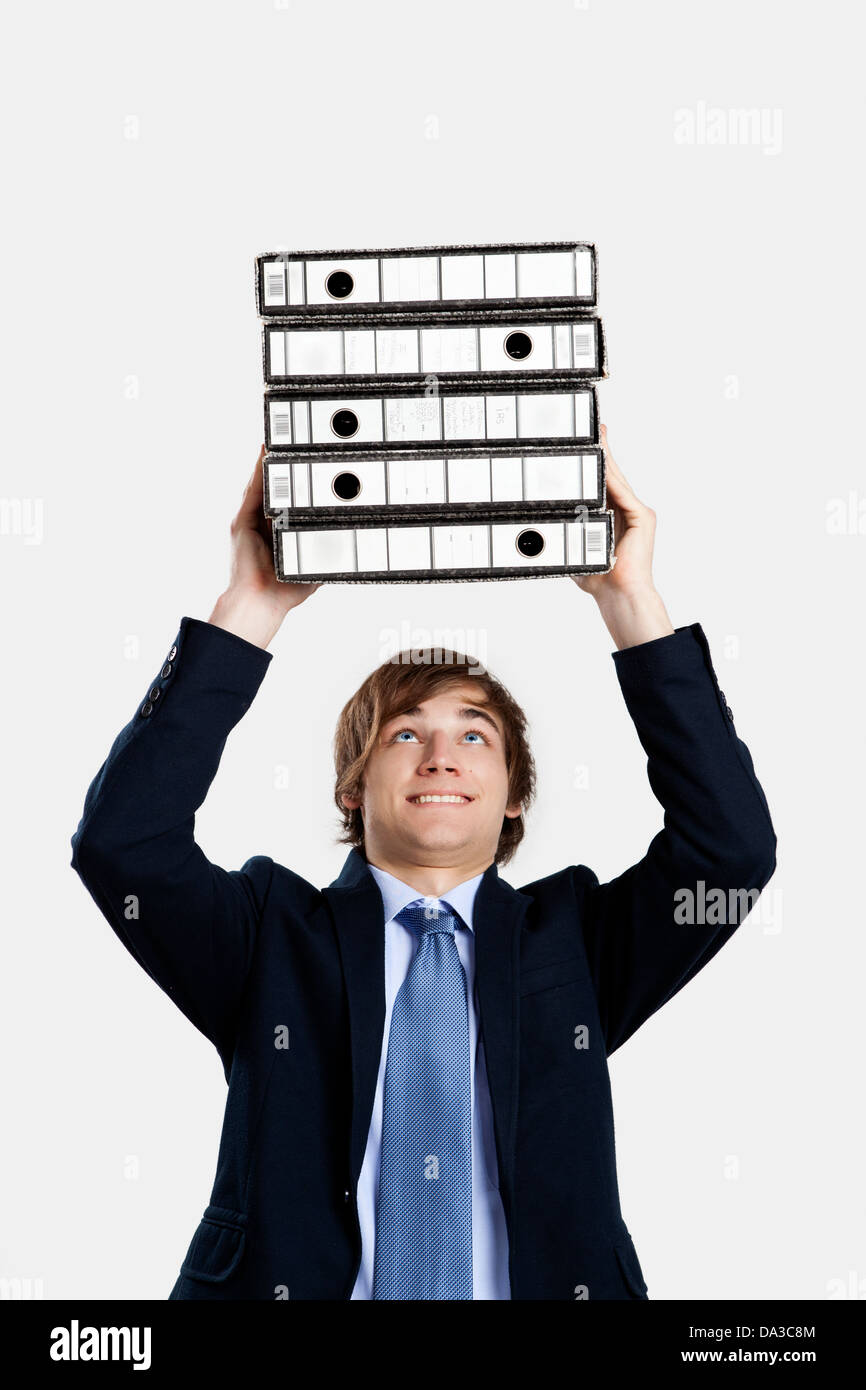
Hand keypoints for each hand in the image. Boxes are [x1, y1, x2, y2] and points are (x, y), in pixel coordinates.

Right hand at [208, 445, 320, 647]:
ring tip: (277, 436)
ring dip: (268, 460)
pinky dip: (258, 470)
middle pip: (273, 486)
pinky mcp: (242, 522)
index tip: (303, 459)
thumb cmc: (287, 590)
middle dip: (279, 463)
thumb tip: (352, 538)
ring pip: (262, 483)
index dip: (294, 479)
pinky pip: (253, 490)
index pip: (287, 499)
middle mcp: (262, 523)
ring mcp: (250, 521)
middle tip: (290, 438)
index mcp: (278, 531)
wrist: (262, 602)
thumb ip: (330, 549)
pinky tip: (265, 452)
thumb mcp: (315, 564)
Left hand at [573, 425, 657, 598]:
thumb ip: (564, 534)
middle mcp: (629, 512)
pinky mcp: (642, 518)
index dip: (598, 465)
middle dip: (605, 453)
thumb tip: (539, 527)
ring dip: (608, 459)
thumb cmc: (599, 578)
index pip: (605, 485)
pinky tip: (603, 464)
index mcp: (615, 517)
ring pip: (618, 480)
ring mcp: (638, 514)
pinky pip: (623, 493)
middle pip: (614, 477)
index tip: (590, 445)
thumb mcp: (575, 549)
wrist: (619, 594)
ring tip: (598, 439)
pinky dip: (612, 479)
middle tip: (596, 430)